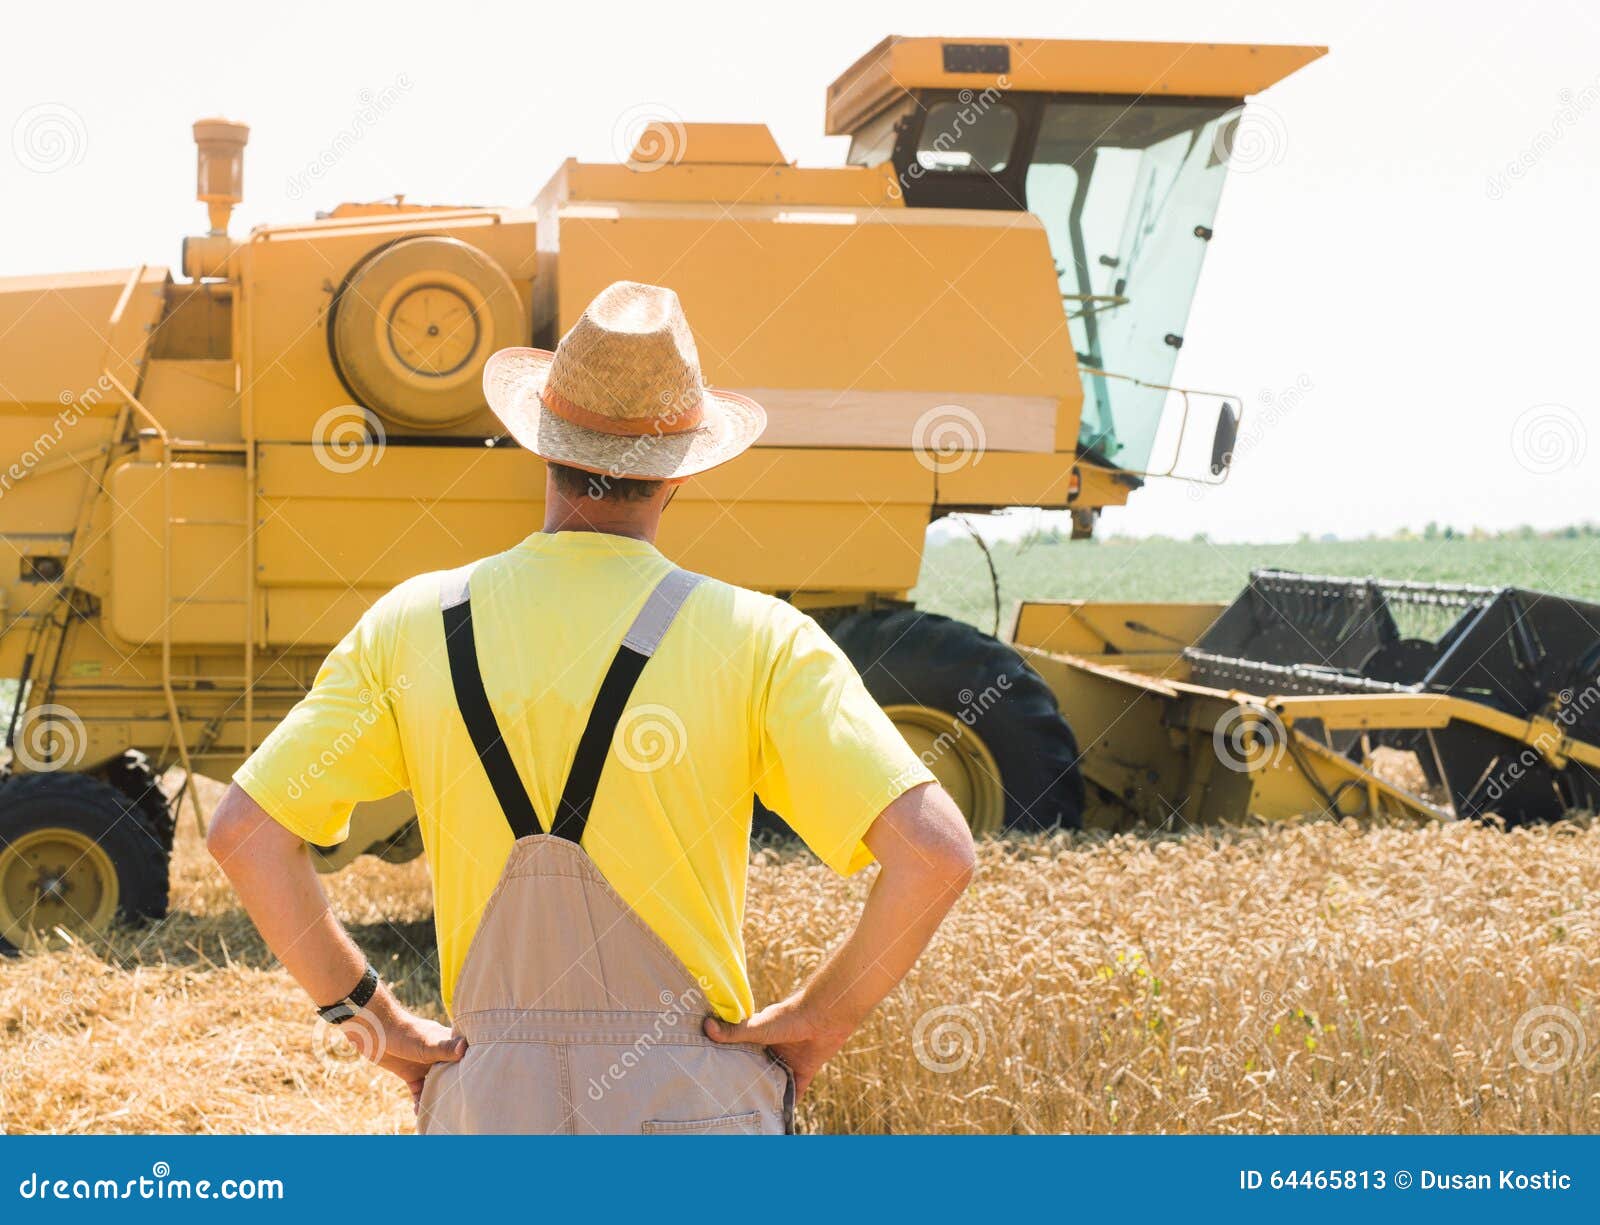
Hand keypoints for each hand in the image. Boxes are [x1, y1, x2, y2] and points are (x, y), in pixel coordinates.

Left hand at [347, 997, 466, 1109]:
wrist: (374, 1031)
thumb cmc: (404, 1032)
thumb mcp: (427, 1043)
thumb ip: (445, 1048)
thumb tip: (464, 1048)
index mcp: (448, 1042)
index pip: (466, 1055)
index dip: (474, 1067)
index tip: (483, 1081)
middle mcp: (439, 1054)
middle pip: (453, 1072)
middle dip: (457, 1086)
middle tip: (466, 1102)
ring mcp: (425, 1064)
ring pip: (437, 1084)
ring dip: (439, 1096)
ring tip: (446, 1111)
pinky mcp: (411, 1074)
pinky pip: (419, 1091)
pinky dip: (421, 1102)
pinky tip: (421, 1113)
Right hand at [703, 997, 853, 1097]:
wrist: (823, 1018)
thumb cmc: (789, 1017)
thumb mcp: (758, 1027)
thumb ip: (734, 1031)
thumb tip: (705, 1026)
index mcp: (759, 1036)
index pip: (741, 1051)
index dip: (729, 1062)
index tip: (714, 1076)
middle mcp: (772, 1050)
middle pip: (757, 1069)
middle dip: (746, 1082)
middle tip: (728, 1101)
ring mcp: (788, 1061)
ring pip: (774, 1082)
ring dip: (766, 1094)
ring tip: (749, 1112)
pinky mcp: (804, 1071)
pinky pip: (795, 1092)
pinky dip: (789, 1104)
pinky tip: (780, 1118)